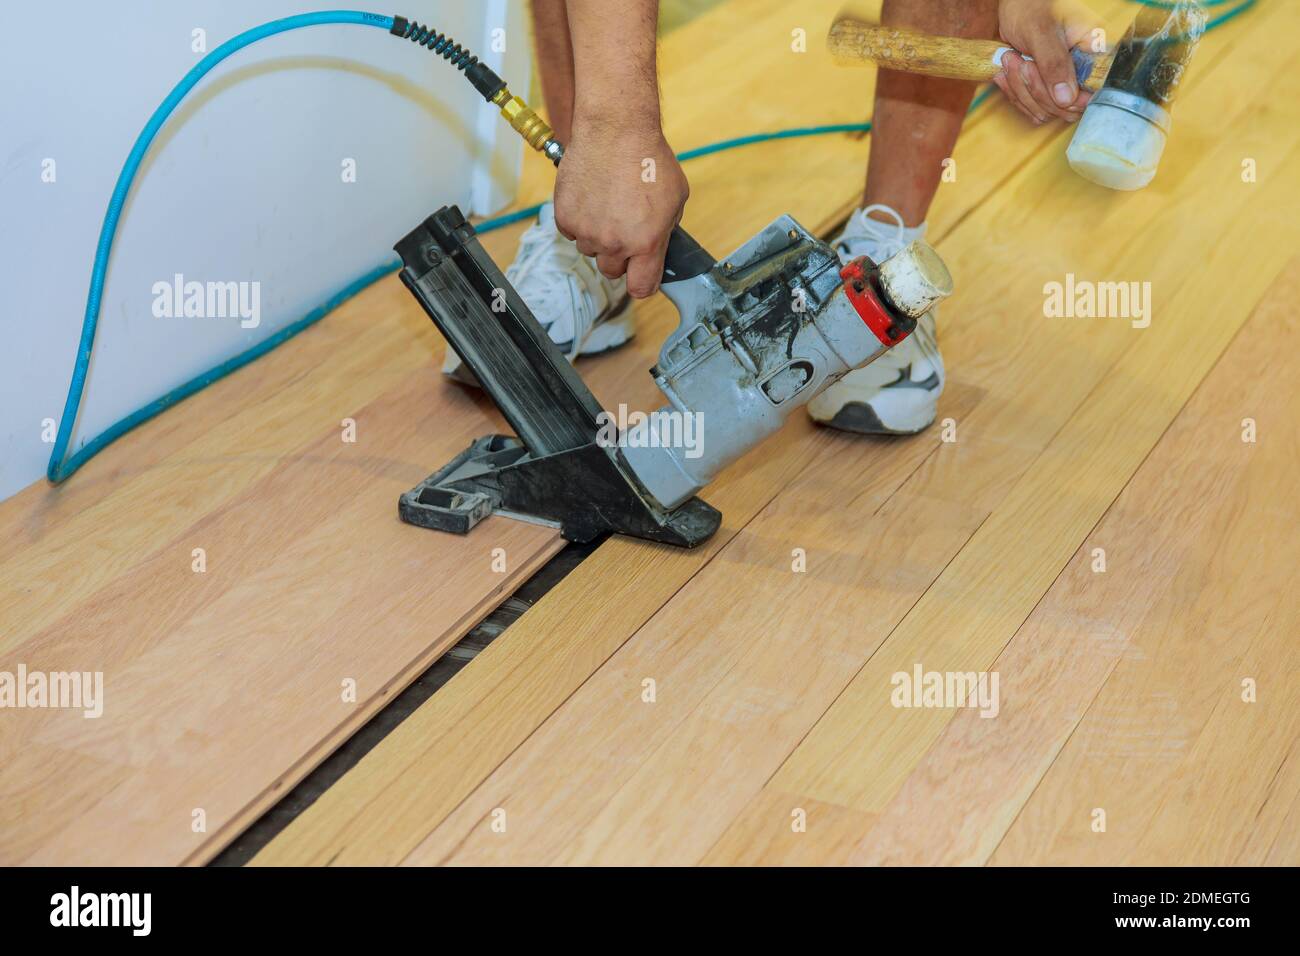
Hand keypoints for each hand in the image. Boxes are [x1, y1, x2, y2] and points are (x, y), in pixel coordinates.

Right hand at [553, 116, 688, 298]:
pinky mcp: (565, 216)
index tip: (642, 276)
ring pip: (591, 251)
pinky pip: (571, 232)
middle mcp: (614, 242)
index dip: (643, 283)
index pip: (641, 288)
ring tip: (608, 206)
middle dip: (620, 256)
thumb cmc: (648, 159)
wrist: (615, 130)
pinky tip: (592, 198)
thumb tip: (657, 251)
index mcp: (645, 242)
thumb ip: (664, 232)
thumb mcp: (676, 200)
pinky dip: (580, 221)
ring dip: (598, 237)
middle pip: (612, 271)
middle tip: (625, 229)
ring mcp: (586, 231)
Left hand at [994, 0, 1098, 123]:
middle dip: (1036, 91)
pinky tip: (1005, 73)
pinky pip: (1031, 106)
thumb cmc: (1032, 7)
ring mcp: (1063, 82)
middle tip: (1019, 62)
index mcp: (1093, 55)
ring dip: (1020, 90)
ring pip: (1045, 110)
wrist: (1017, 4)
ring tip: (1010, 59)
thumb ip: (1055, 64)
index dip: (1070, 101)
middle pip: (1066, 108)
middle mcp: (1082, 72)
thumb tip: (1067, 100)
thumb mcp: (1042, 32)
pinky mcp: (1045, 87)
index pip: (1092, 95)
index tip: (1047, 87)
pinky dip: (1014, 92)